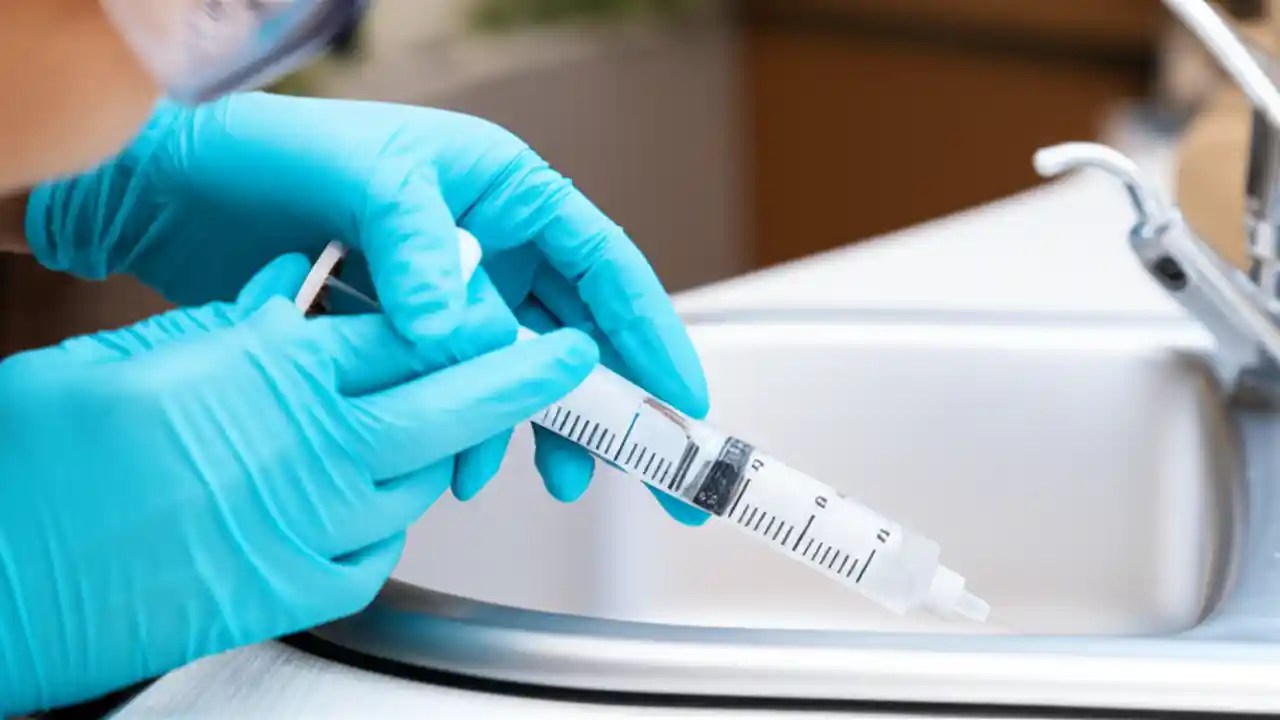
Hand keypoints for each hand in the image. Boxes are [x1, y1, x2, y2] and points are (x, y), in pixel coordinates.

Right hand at [0, 256, 597, 713]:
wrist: (3, 580)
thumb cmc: (43, 464)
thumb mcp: (137, 356)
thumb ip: (236, 324)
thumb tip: (294, 289)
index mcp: (271, 374)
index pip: (405, 333)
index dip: (469, 315)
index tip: (510, 303)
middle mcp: (307, 448)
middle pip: (448, 403)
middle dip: (520, 377)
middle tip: (564, 357)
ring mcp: (309, 525)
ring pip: (421, 476)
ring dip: (445, 448)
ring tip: (456, 428)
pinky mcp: (296, 590)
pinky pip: (380, 549)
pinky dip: (390, 518)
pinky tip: (376, 500)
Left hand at [25, 92, 709, 523]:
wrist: (181, 185)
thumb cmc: (277, 149)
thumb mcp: (365, 181)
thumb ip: (422, 252)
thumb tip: (459, 333)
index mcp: (506, 192)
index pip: (604, 268)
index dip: (652, 336)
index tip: (682, 400)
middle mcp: (491, 242)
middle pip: (580, 331)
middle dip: (618, 404)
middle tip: (655, 472)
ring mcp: (453, 291)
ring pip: (525, 371)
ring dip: (542, 427)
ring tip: (552, 480)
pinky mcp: (410, 332)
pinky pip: (462, 390)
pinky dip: (471, 430)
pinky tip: (460, 468)